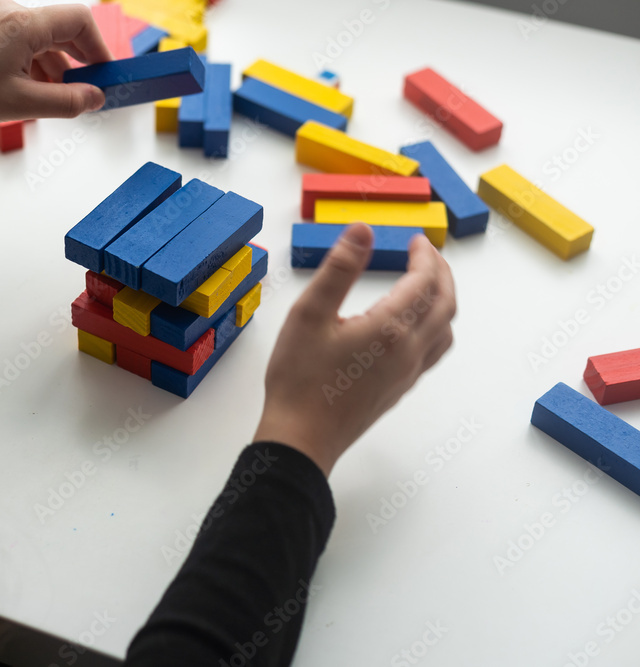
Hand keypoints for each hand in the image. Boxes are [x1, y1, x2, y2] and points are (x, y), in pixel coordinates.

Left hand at [0, 0, 111, 149]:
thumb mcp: (21, 104)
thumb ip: (66, 101)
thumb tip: (95, 98)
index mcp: (23, 24)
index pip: (79, 21)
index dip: (99, 49)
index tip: (106, 75)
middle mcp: (10, 13)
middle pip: (61, 29)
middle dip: (78, 62)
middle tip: (86, 93)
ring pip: (41, 39)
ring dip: (54, 68)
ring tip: (53, 101)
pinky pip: (20, 43)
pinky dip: (33, 65)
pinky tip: (28, 92)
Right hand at [254, 224, 456, 476]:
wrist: (301, 438)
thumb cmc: (300, 380)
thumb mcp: (309, 314)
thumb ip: (339, 269)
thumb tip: (363, 230)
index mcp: (390, 329)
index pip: (424, 281)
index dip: (425, 256)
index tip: (416, 240)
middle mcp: (408, 351)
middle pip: (445, 304)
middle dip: (440, 273)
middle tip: (426, 254)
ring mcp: (407, 373)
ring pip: (445, 329)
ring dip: (444, 300)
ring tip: (427, 283)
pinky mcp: (399, 388)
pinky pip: (434, 351)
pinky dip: (436, 326)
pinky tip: (416, 326)